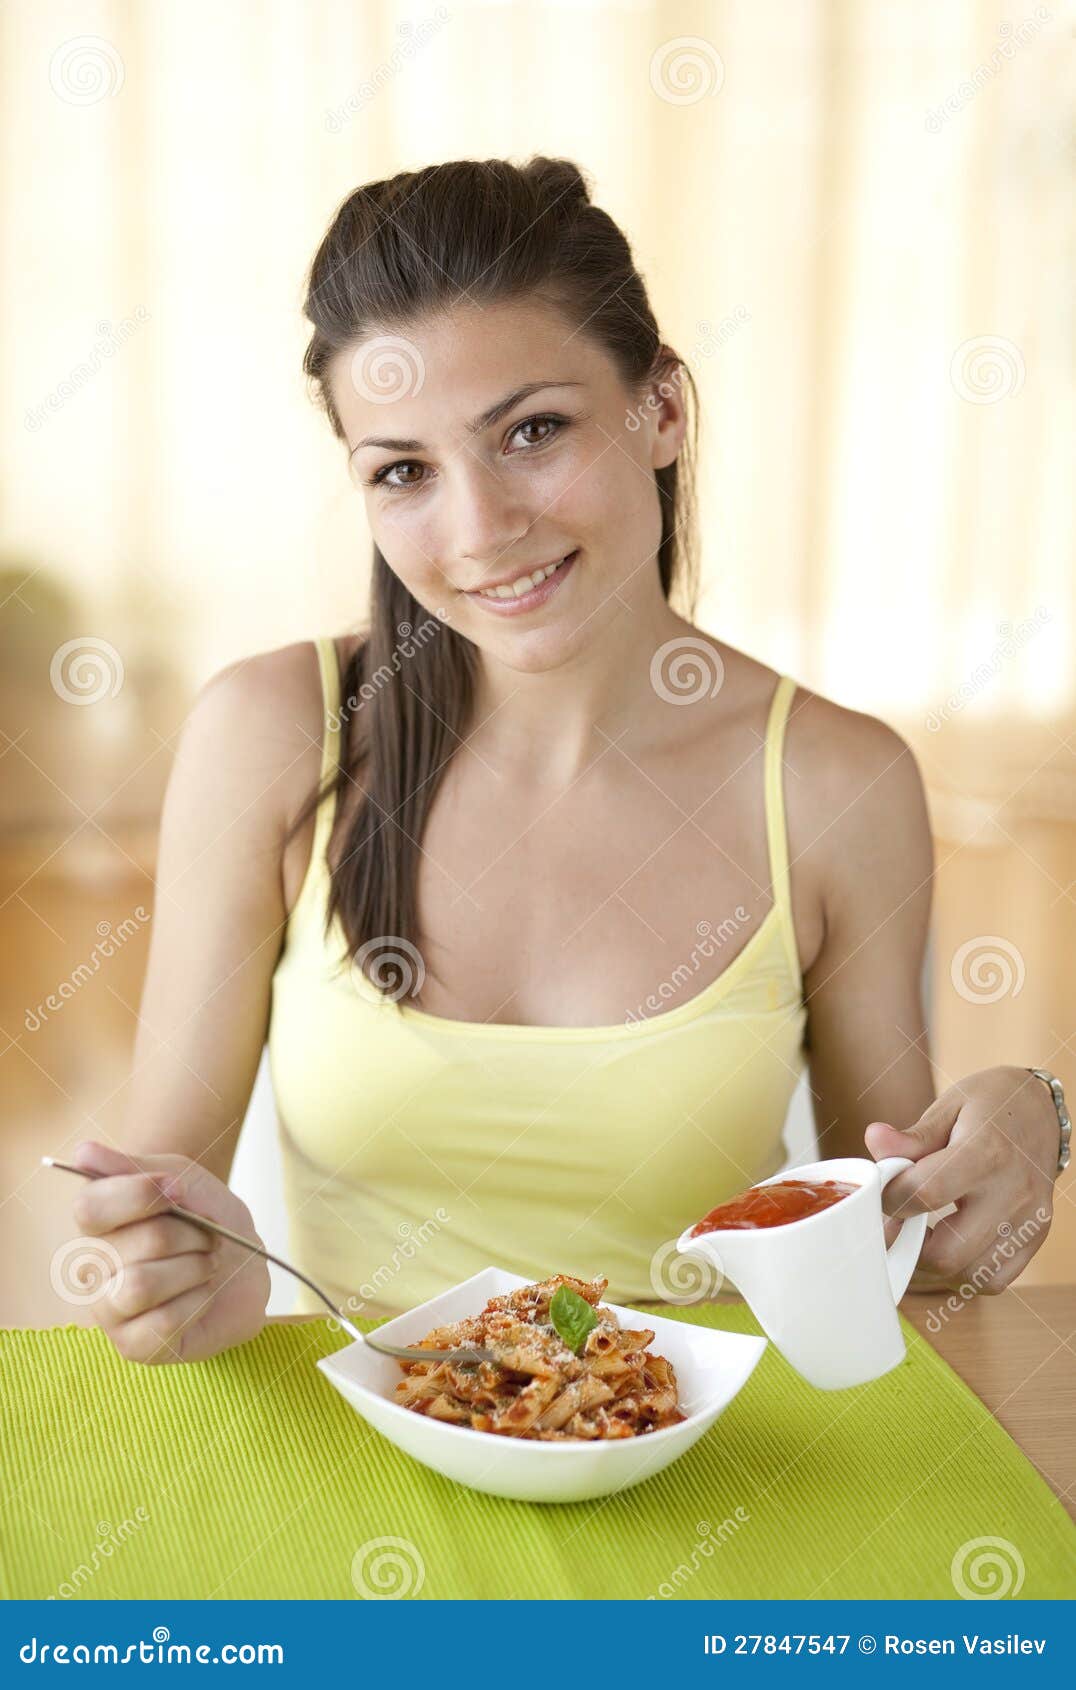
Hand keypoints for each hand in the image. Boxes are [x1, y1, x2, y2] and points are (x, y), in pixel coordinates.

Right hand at [67, 1140, 269, 1362]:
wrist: (248, 1262)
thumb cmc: (208, 1218)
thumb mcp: (181, 1178)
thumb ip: (134, 1168)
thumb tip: (83, 1153)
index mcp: (97, 1225)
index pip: (90, 1207)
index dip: (141, 1194)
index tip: (180, 1190)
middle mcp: (94, 1270)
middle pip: (138, 1243)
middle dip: (192, 1233)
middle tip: (207, 1236)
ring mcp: (111, 1312)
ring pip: (141, 1285)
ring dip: (194, 1268)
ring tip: (207, 1265)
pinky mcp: (136, 1347)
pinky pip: (162, 1323)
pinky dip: (196, 1302)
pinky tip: (202, 1295)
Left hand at [863, 1066, 1058, 1293]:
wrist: (1040, 1111)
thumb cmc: (990, 1105)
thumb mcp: (948, 1107)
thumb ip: (912, 1137)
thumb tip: (874, 1142)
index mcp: (987, 1152)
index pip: (927, 1193)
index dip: (891, 1199)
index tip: (881, 1194)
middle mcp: (1013, 1193)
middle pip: (948, 1252)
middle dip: (908, 1246)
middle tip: (895, 1225)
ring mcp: (1029, 1221)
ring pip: (969, 1275)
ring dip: (932, 1265)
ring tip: (919, 1234)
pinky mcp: (1036, 1238)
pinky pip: (993, 1280)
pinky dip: (962, 1273)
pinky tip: (949, 1245)